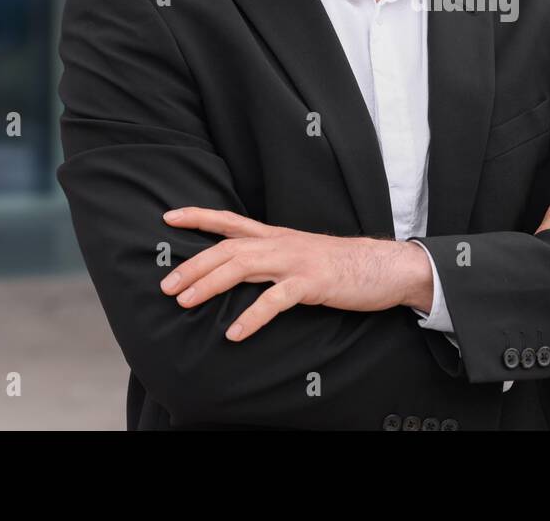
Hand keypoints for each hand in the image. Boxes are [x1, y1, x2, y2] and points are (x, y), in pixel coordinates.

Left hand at [158, 208, 416, 340]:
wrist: (383, 266)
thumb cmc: (340, 265)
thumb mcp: (300, 254)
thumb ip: (272, 259)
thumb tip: (240, 271)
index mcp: (277, 236)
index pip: (230, 221)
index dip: (199, 217)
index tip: (169, 217)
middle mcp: (281, 243)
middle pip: (227, 248)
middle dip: (193, 265)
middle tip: (166, 285)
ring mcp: (296, 261)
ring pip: (243, 267)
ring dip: (209, 284)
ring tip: (184, 302)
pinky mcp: (312, 283)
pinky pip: (275, 300)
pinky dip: (252, 317)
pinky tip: (235, 333)